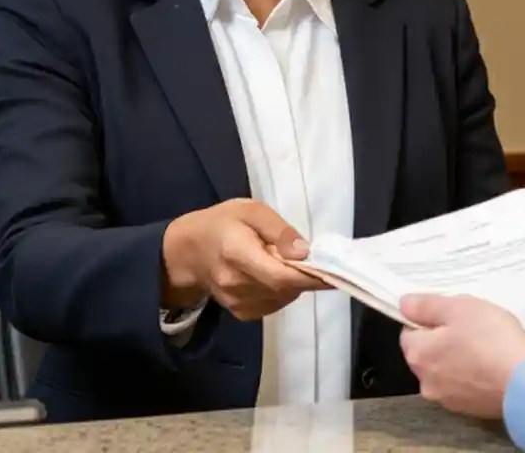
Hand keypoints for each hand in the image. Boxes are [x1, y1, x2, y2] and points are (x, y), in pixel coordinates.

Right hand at [161, 199, 329, 320]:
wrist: (188, 252)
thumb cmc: (223, 224)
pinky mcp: (242, 313)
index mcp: (237, 253)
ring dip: (294, 282)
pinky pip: (276, 304)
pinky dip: (283, 290)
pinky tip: (272, 273)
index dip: (311, 277)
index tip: (335, 272)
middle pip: (286, 289)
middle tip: (308, 256)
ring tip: (281, 260)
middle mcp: (236, 285)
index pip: (281, 276)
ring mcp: (238, 303)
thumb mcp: (252, 211)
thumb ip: (279, 230)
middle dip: (305, 275)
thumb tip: (305, 253)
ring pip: (285, 298)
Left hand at [398, 294, 524, 418]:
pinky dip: (472, 376)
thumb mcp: (459, 308)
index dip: (429, 319)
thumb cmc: (491, 338)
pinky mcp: (469, 410)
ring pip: (445, 371)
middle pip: (427, 353)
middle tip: (472, 327)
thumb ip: (427, 305)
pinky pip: (464, 386)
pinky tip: (491, 367)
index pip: (409, 332)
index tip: (452, 315)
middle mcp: (426, 382)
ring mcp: (447, 400)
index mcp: (418, 355)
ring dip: (457, 359)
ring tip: (486, 347)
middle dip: (443, 340)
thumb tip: (403, 304)